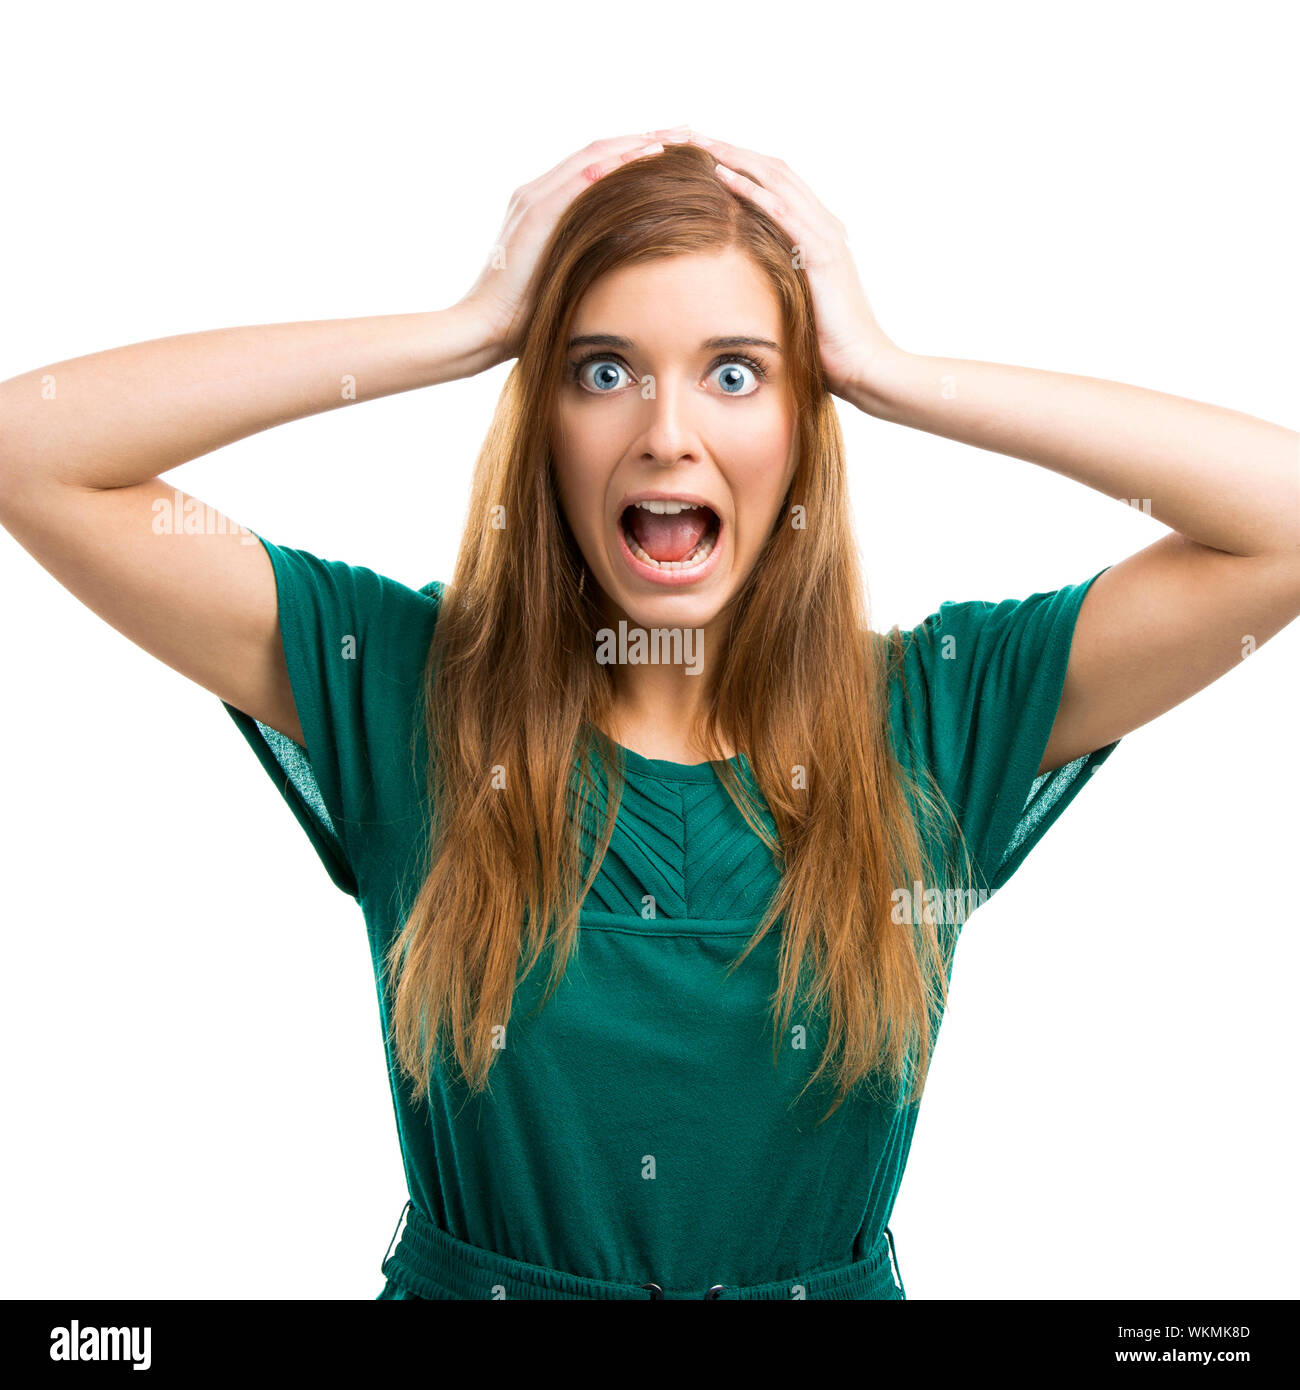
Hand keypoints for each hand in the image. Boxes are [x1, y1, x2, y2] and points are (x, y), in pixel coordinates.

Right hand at [458, 133, 666, 362]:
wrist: (484, 328)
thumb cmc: (524, 318)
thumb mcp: (564, 281)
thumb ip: (586, 263)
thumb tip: (623, 273)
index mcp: (543, 206)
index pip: (595, 167)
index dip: (635, 154)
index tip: (676, 151)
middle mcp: (538, 193)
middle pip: (599, 151)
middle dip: (646, 138)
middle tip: (689, 132)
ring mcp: (535, 199)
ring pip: (594, 155)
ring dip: (639, 143)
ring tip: (678, 137)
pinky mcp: (537, 214)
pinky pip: (583, 178)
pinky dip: (618, 164)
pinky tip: (649, 155)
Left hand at [648, 128, 900, 402]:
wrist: (864, 366)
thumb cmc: (827, 345)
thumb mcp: (794, 304)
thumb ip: (775, 282)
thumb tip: (738, 286)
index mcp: (815, 231)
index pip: (772, 181)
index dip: (735, 160)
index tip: (696, 150)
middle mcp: (822, 222)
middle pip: (770, 167)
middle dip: (727, 146)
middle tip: (686, 132)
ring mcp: (824, 235)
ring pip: (775, 179)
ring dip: (733, 156)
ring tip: (697, 141)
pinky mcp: (821, 254)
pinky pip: (783, 211)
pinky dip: (753, 190)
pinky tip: (724, 176)